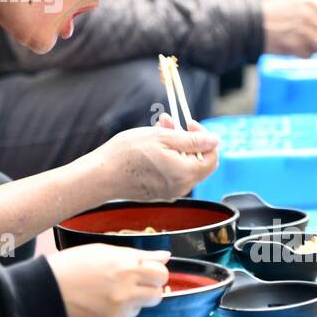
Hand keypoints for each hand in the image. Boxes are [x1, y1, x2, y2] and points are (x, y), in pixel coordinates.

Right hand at [46, 244, 169, 316]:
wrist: (46, 290)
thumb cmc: (71, 265)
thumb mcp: (103, 251)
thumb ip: (137, 255)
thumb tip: (164, 256)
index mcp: (125, 264)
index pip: (160, 272)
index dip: (156, 271)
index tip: (149, 270)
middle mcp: (127, 287)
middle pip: (158, 291)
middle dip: (152, 287)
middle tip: (137, 283)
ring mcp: (121, 307)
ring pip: (145, 305)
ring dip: (137, 299)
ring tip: (115, 292)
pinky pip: (128, 316)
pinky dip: (122, 309)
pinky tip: (104, 301)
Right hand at [99, 117, 219, 201]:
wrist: (101, 176)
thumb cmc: (127, 154)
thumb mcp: (162, 138)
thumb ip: (192, 140)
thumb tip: (215, 140)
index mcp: (186, 173)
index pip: (212, 156)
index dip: (204, 137)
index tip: (189, 124)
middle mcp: (182, 187)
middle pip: (198, 162)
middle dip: (189, 140)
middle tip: (170, 123)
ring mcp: (170, 192)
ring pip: (184, 166)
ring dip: (176, 146)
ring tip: (158, 130)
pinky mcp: (158, 193)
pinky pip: (172, 174)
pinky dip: (168, 158)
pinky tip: (152, 147)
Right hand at [262, 0, 316, 57]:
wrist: (251, 22)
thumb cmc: (272, 12)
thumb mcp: (295, 3)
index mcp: (310, 3)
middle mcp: (309, 16)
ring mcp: (303, 32)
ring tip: (307, 47)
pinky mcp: (295, 46)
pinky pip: (309, 55)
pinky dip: (304, 55)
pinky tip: (295, 50)